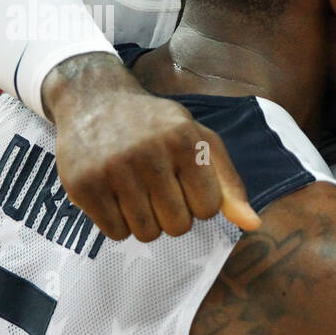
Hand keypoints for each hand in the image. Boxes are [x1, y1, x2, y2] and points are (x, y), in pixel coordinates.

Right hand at [42, 54, 260, 240]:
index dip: (198, 203)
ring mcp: (112, 168)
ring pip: (146, 233)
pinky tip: (115, 196)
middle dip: (172, 215)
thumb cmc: (157, 127)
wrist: (94, 100)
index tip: (185, 184)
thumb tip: (253, 223)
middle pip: (177, 226)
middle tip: (158, 189)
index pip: (208, 209)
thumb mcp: (199, 142)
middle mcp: (148, 152)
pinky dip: (119, 223)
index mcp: (184, 140)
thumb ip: (228, 184)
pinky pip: (115, 233)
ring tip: (137, 192)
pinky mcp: (82, 184)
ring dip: (146, 222)